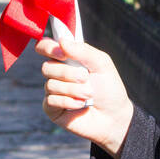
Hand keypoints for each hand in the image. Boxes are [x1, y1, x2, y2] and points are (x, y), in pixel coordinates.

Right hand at [37, 35, 134, 157]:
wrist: (114, 117)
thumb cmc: (109, 89)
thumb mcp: (102, 64)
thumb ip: (83, 51)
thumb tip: (61, 41)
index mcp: (67, 59)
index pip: (45, 47)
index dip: (48, 48)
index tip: (62, 53)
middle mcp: (57, 73)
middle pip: (46, 67)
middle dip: (67, 73)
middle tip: (85, 78)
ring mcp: (53, 91)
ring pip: (50, 85)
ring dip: (73, 90)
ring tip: (88, 95)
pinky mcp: (52, 109)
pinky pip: (50, 101)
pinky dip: (68, 102)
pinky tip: (80, 105)